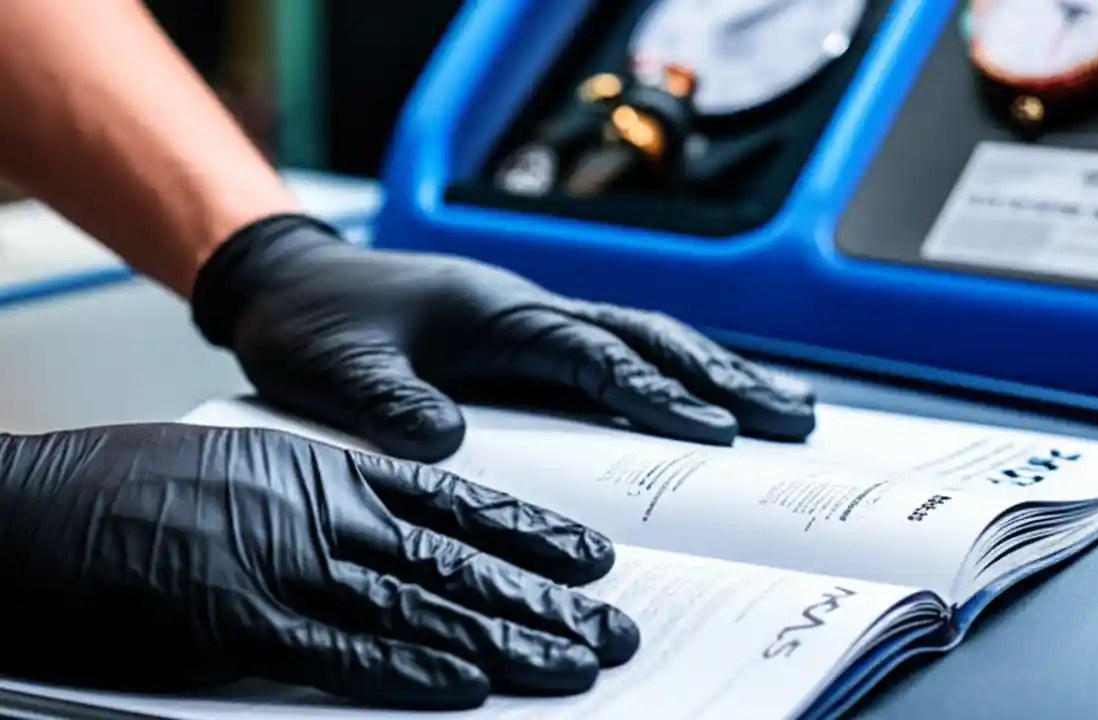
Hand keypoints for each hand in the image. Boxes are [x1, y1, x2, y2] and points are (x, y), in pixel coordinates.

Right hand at [0, 423, 637, 708]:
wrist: (32, 503)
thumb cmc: (133, 490)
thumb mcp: (248, 475)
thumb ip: (323, 510)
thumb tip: (393, 554)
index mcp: (326, 471)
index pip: (454, 503)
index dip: (531, 531)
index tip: (594, 558)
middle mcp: (318, 511)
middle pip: (457, 560)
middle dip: (544, 599)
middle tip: (615, 629)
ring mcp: (279, 562)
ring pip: (419, 604)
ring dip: (503, 640)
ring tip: (575, 663)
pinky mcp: (233, 617)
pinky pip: (338, 651)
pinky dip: (405, 670)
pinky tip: (467, 686)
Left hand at [191, 215, 815, 462]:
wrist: (291, 287)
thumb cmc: (316, 324)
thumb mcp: (337, 369)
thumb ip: (389, 402)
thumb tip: (449, 444)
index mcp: (500, 315)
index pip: (596, 357)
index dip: (657, 396)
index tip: (717, 432)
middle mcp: (532, 314)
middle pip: (649, 341)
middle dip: (723, 379)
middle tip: (795, 416)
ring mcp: (535, 327)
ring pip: (645, 346)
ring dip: (715, 375)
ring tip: (787, 407)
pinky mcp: (528, 346)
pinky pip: (616, 362)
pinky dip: (669, 383)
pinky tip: (702, 405)